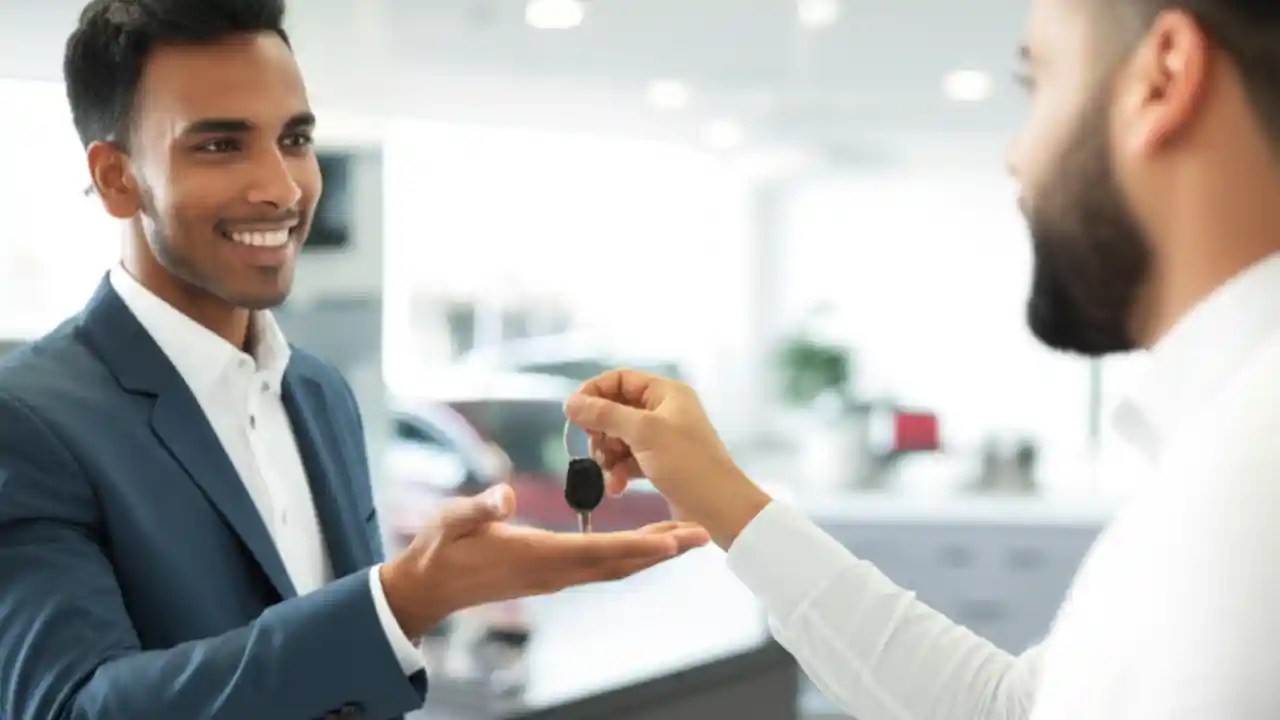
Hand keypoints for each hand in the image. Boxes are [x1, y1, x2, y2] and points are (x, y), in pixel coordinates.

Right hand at [380, 484, 709, 637]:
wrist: (429, 585)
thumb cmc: (439, 549)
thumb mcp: (452, 521)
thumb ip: (480, 508)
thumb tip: (506, 496)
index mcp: (537, 555)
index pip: (596, 551)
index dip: (636, 545)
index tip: (671, 540)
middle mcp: (554, 570)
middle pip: (619, 562)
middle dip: (662, 549)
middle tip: (700, 535)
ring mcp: (555, 574)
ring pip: (615, 565)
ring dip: (652, 551)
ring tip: (686, 534)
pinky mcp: (553, 571)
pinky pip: (601, 564)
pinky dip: (630, 551)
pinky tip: (647, 538)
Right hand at [563, 370, 771, 548]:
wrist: (719, 508)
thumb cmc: (687, 464)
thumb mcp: (643, 433)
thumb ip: (604, 415)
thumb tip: (570, 402)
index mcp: (666, 393)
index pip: (620, 379)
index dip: (594, 393)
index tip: (573, 414)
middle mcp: (664, 410)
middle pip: (615, 409)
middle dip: (600, 431)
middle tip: (595, 448)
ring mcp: (662, 438)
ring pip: (619, 437)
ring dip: (607, 455)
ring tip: (608, 473)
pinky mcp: (660, 462)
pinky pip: (628, 459)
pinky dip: (618, 471)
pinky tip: (616, 487)